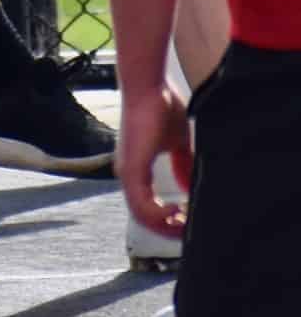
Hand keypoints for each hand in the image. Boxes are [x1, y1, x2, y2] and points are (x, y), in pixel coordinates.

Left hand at [117, 83, 191, 240]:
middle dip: (168, 229)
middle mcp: (128, 174)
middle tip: (189, 230)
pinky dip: (158, 215)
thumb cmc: (161, 107)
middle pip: (144, 218)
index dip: (168, 220)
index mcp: (138, 170)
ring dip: (165, 225)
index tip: (189, 222)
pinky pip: (140, 205)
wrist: (148, 85)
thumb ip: (182, 165)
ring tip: (186, 222)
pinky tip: (176, 209)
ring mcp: (127, 172)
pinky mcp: (130, 168)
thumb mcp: (177, 143)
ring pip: (141, 216)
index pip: (149, 207)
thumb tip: (189, 188)